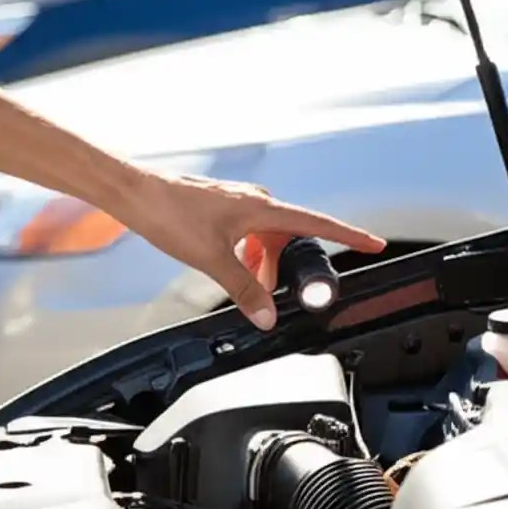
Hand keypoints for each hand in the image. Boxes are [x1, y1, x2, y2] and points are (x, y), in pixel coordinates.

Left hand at [119, 173, 384, 330]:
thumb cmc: (170, 214)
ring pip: (266, 240)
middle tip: (268, 296)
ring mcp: (240, 203)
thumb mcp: (212, 260)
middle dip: (281, 270)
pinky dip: (245, 255)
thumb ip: (244, 289)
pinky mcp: (223, 208)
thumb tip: (266, 315)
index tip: (373, 243)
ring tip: (240, 285)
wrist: (134, 193)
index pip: (318, 224)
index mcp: (263, 208)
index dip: (349, 235)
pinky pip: (248, 235)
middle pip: (288, 241)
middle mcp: (257, 201)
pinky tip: (226, 267)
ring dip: (259, 265)